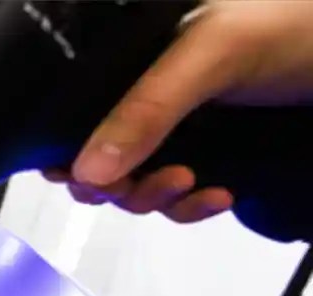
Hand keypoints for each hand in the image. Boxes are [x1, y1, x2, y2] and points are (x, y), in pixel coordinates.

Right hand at [45, 1, 312, 221]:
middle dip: (118, 184)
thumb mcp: (211, 56)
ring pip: (136, 185)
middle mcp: (148, 95)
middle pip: (100, 158)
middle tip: (151, 181)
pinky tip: (219, 195)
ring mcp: (179, 129)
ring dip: (156, 198)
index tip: (80, 176)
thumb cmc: (291, 27)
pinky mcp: (211, 158)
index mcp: (132, 57)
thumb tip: (85, 173)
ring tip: (192, 184)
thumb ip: (146, 111)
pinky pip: (178, 198)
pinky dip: (190, 206)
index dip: (67, 150)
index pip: (75, 113)